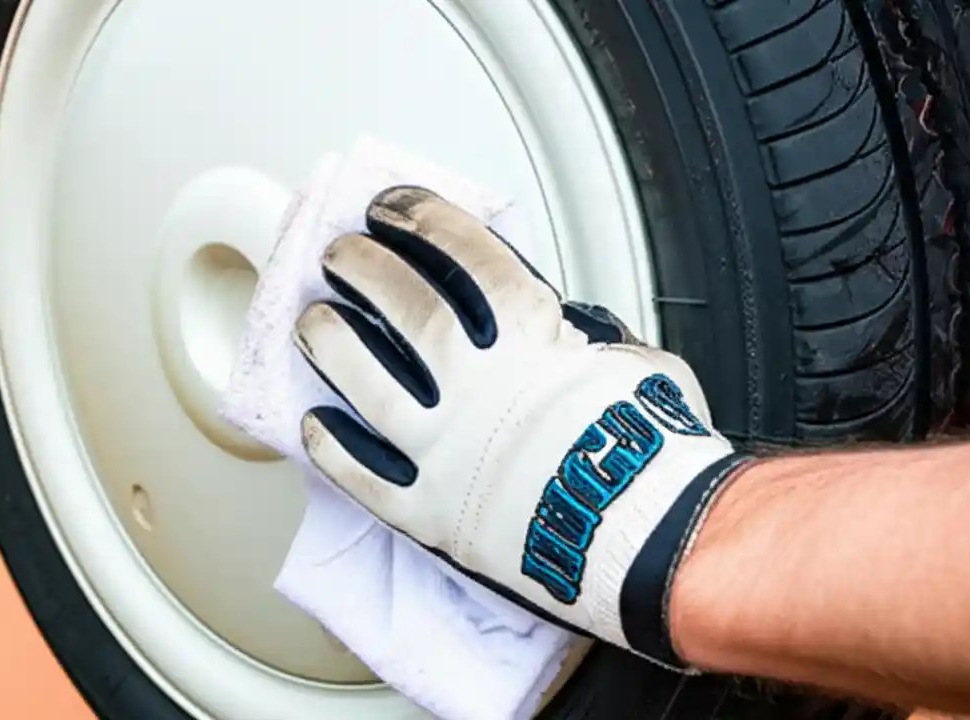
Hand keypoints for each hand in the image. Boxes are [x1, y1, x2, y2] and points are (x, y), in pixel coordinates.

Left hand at [294, 186, 748, 669]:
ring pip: (364, 382)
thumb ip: (588, 341)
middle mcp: (474, 382)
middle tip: (339, 253)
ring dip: (331, 345)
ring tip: (312, 322)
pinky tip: (314, 426)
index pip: (459, 252)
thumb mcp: (638, 364)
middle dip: (362, 268)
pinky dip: (333, 449)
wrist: (652, 544)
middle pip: (402, 305)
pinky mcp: (430, 512)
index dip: (418, 219)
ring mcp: (444, 448)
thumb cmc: (657, 457)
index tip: (390, 207)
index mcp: (529, 335)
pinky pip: (363, 477)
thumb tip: (567, 333)